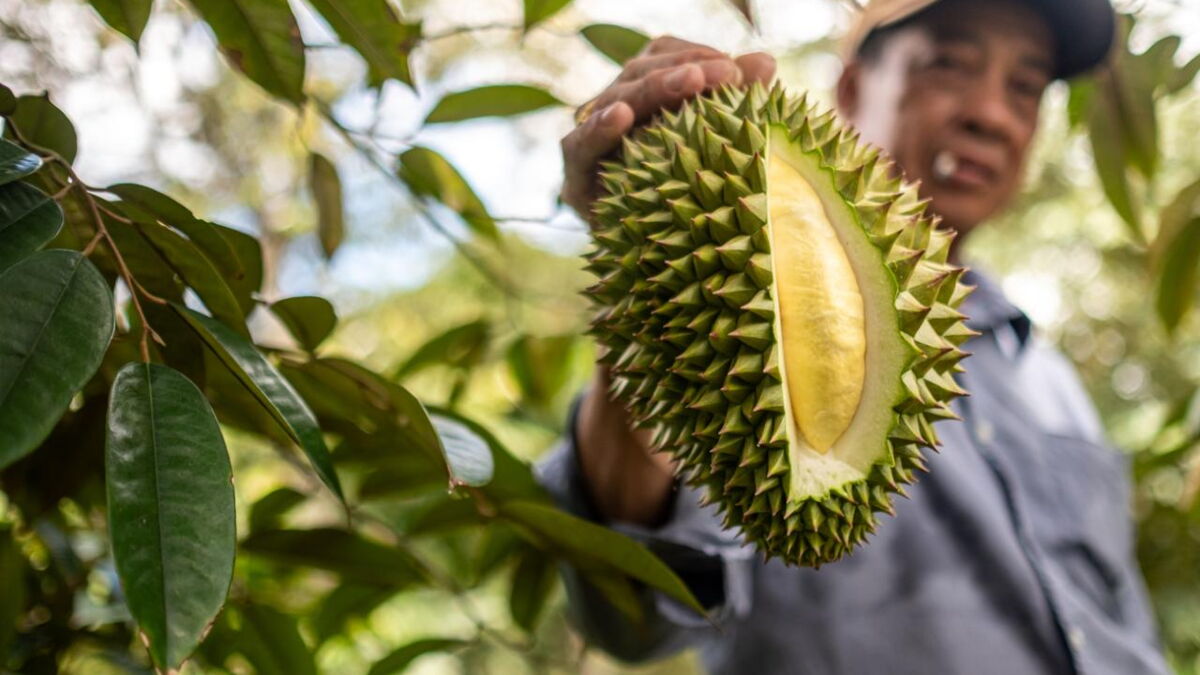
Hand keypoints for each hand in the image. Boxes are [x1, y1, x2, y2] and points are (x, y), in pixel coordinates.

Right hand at [560, 37, 775, 220]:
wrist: (654, 266)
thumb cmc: (693, 203)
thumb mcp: (720, 149)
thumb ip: (738, 104)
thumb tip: (765, 63)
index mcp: (644, 98)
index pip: (660, 56)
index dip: (693, 53)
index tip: (733, 68)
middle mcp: (612, 111)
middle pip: (638, 72)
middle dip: (682, 68)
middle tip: (724, 74)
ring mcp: (590, 143)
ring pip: (612, 99)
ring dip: (651, 88)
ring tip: (688, 80)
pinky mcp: (575, 179)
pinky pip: (580, 146)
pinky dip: (597, 128)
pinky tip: (619, 116)